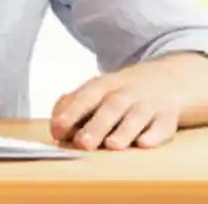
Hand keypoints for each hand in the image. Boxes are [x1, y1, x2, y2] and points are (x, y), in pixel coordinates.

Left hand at [50, 55, 196, 149]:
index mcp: (103, 86)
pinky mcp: (168, 117)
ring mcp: (149, 104)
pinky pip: (163, 126)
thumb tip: (56, 125)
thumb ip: (72, 106)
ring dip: (124, 131)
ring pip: (136, 116)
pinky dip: (155, 135)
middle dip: (96, 126)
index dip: (70, 112)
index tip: (57, 129)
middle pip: (111, 107)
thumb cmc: (120, 93)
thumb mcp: (96, 91)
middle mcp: (126, 93)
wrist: (167, 79)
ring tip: (112, 145)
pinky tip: (144, 143)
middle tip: (83, 144)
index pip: (85, 96)